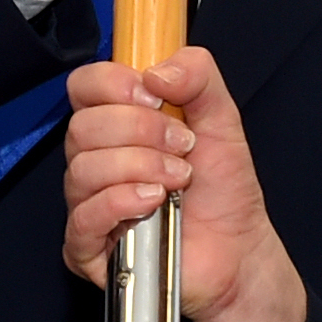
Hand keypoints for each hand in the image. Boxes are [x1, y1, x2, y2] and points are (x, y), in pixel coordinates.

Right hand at [61, 45, 307, 321]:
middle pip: (83, 126)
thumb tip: (155, 71)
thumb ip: (198, 76)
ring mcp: (86, 203)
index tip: (155, 97)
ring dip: (140, 168)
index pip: (84, 86)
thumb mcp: (221, 119)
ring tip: (178, 181)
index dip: (115, 85)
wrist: (239, 251)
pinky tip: (153, 203)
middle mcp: (93, 160)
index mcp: (115, 124)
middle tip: (183, 148)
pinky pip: (83, 216)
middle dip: (142, 132)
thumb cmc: (223, 190)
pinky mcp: (87, 247)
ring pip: (84, 169)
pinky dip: (121, 202)